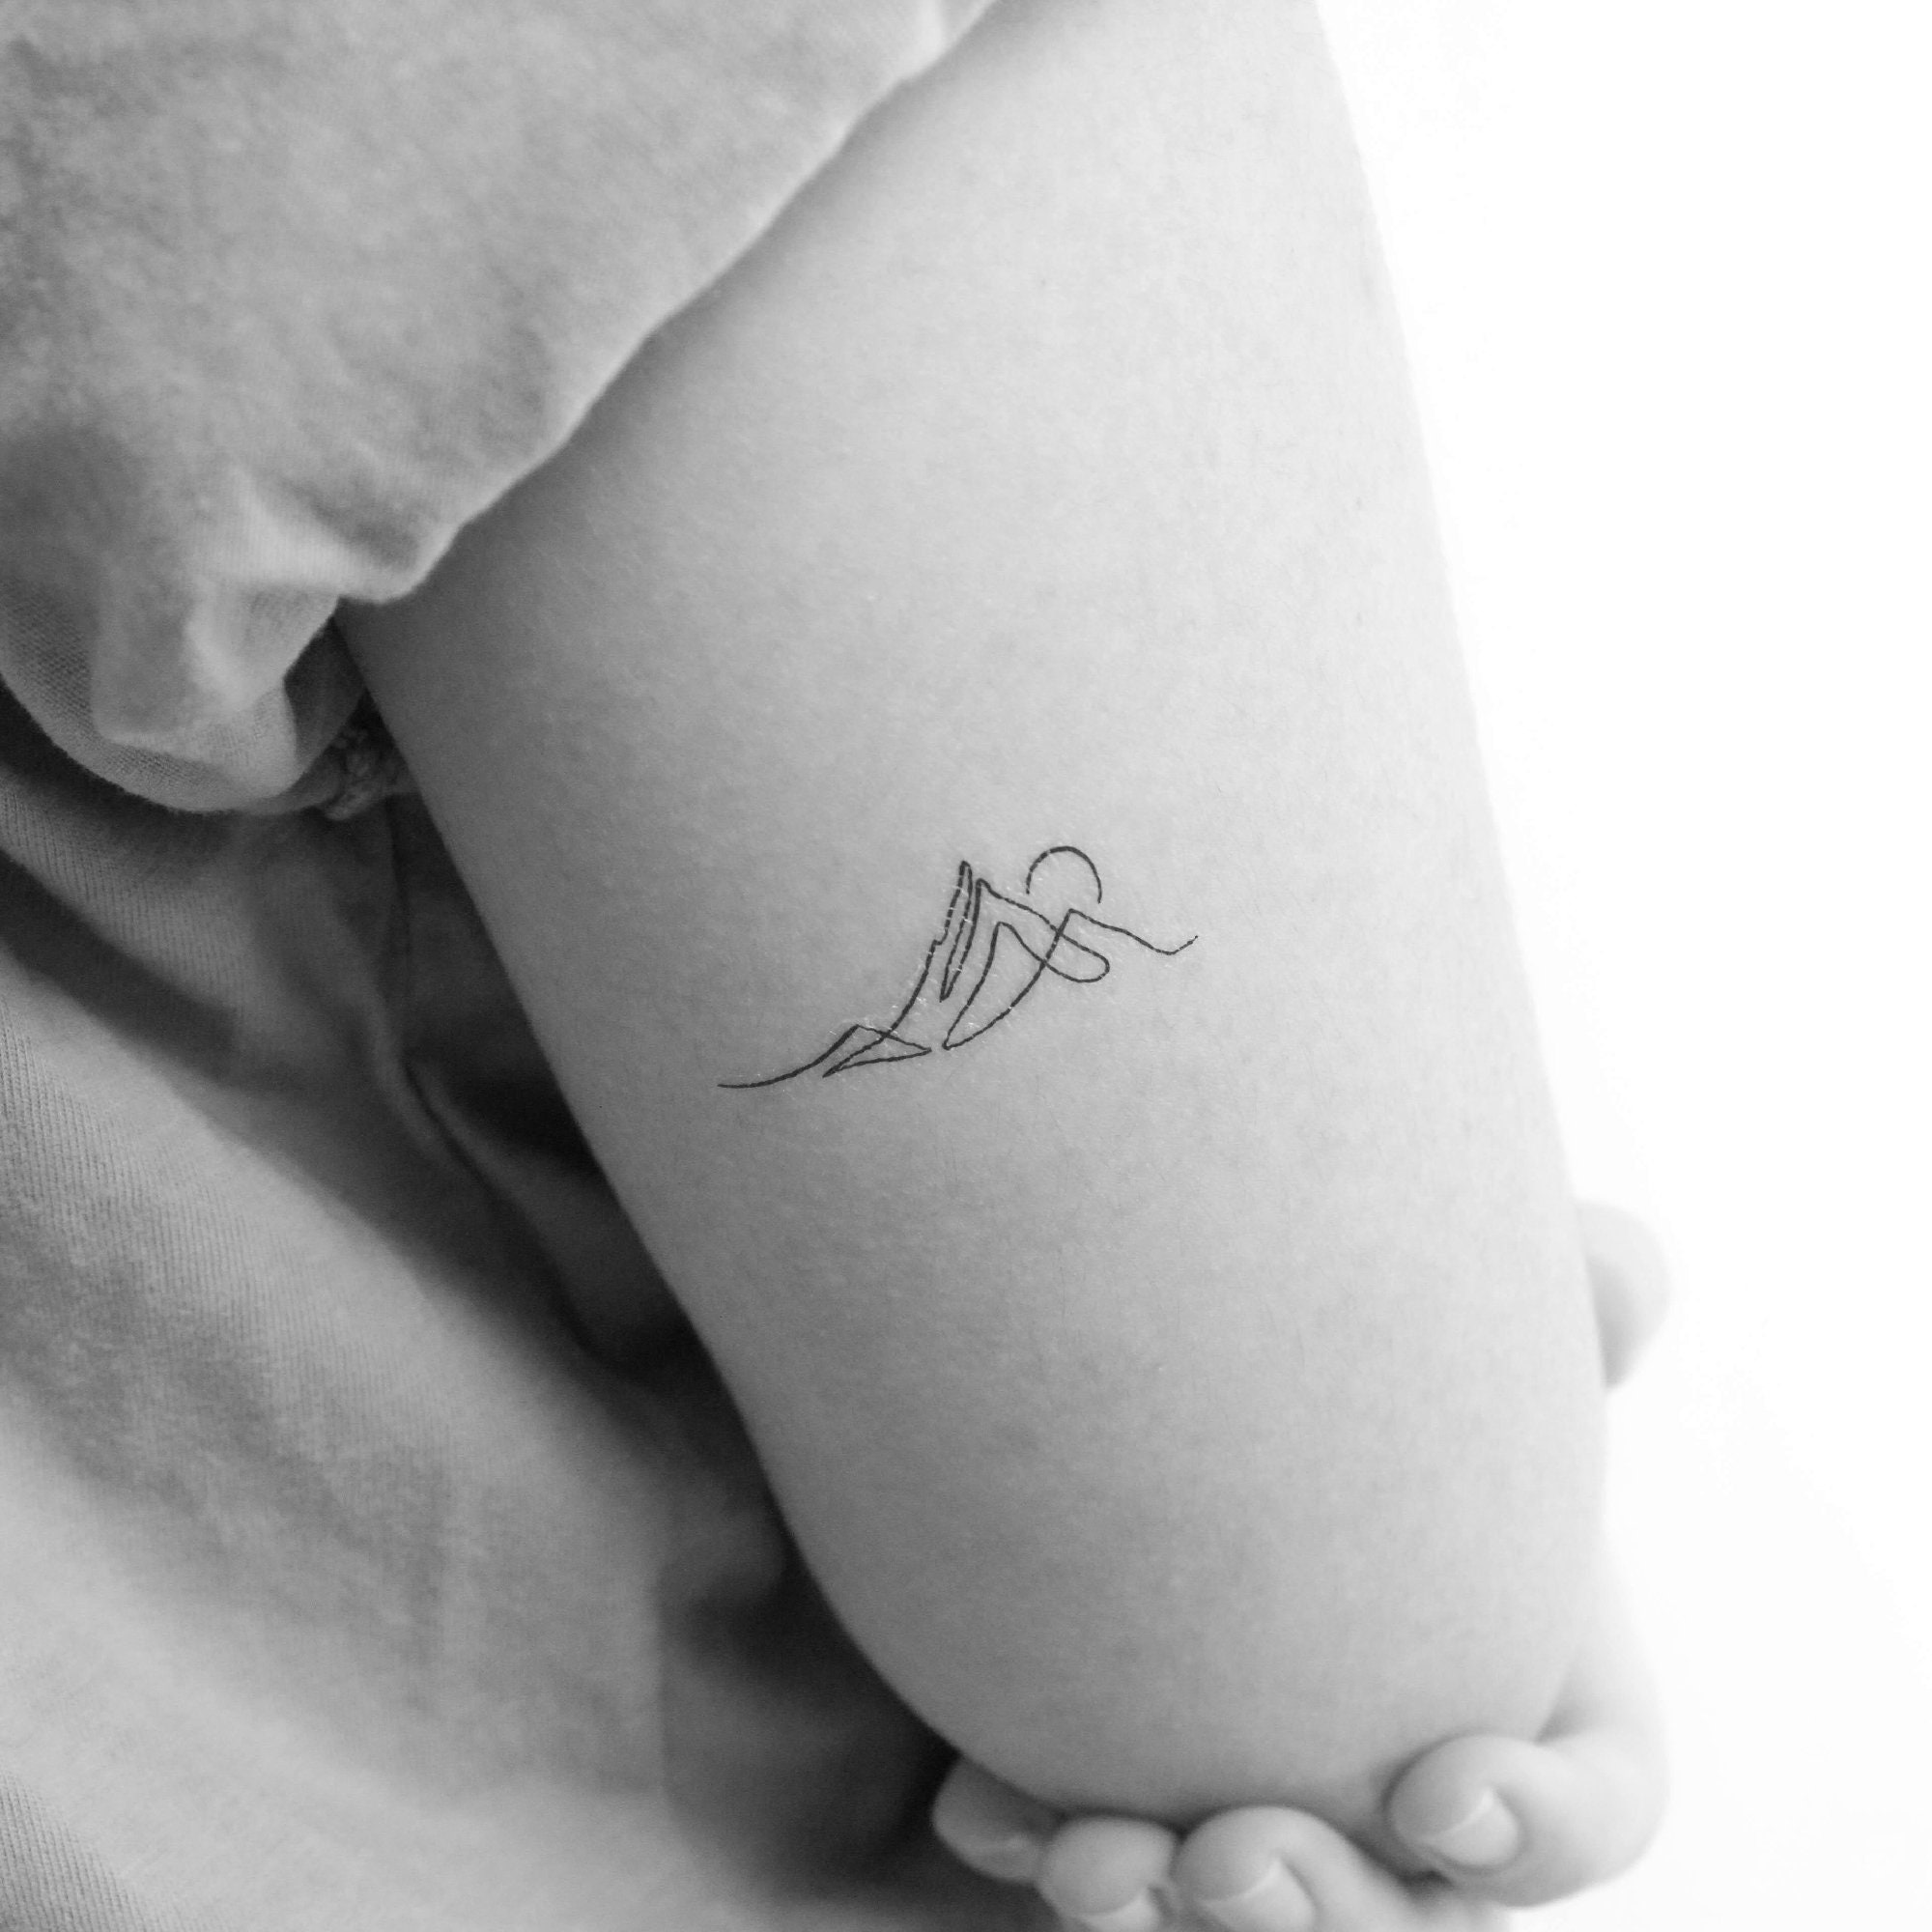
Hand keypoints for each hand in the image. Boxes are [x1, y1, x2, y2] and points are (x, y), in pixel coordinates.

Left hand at [930, 1201, 1670, 1928]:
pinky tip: (977, 1810)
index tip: (1438, 1790)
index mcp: (1500, 1667)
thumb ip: (1520, 1289)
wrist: (1074, 1363)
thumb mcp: (1395, 1305)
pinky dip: (1043, 1854)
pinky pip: (1101, 1884)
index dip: (1542, 1824)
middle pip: (1407, 1915)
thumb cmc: (1296, 1338)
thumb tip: (1625, 1272)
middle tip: (1230, 1852)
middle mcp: (1384, 1759)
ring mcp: (1254, 1797)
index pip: (1588, 1800)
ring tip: (1094, 1870)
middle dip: (1332, 1911)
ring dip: (1178, 1919)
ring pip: (1249, 1923)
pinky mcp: (1113, 1806)